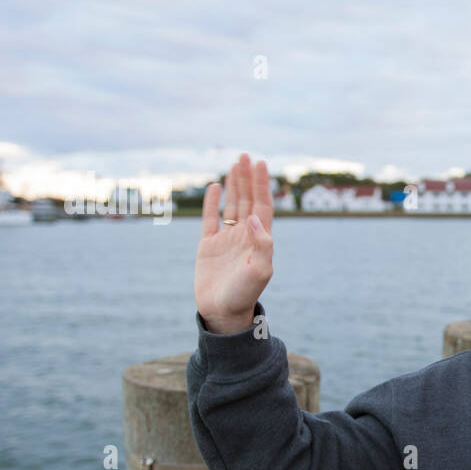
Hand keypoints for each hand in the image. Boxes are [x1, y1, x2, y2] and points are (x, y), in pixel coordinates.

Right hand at [194, 153, 274, 333]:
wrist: (223, 313)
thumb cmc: (244, 295)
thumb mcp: (259, 272)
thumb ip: (262, 246)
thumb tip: (255, 219)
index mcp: (259, 240)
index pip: (262, 206)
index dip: (262, 185)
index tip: (260, 164)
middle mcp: (245, 236)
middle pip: (248, 200)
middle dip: (248, 179)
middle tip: (245, 156)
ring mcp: (227, 240)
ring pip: (232, 206)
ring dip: (234, 186)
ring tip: (235, 165)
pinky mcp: (208, 246)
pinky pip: (211, 219)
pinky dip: (213, 203)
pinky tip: (216, 187)